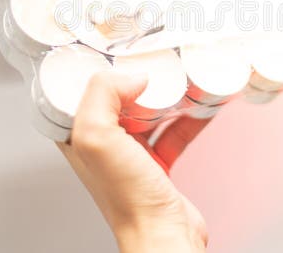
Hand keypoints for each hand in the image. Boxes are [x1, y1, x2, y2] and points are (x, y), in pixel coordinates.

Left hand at [57, 72, 210, 252]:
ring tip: (182, 73)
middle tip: (155, 56)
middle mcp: (103, 145)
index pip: (79, 91)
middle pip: (117, 98)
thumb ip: (102, 96)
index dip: (95, 68)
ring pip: (148, 112)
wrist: (163, 234)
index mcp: (80, 137)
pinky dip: (190, 117)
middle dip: (136, 76)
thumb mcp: (98, 137)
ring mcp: (131, 156)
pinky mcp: (158, 166)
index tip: (115, 48)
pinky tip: (204, 104)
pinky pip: (174, 132)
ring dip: (166, 94)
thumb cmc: (127, 198)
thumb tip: (130, 76)